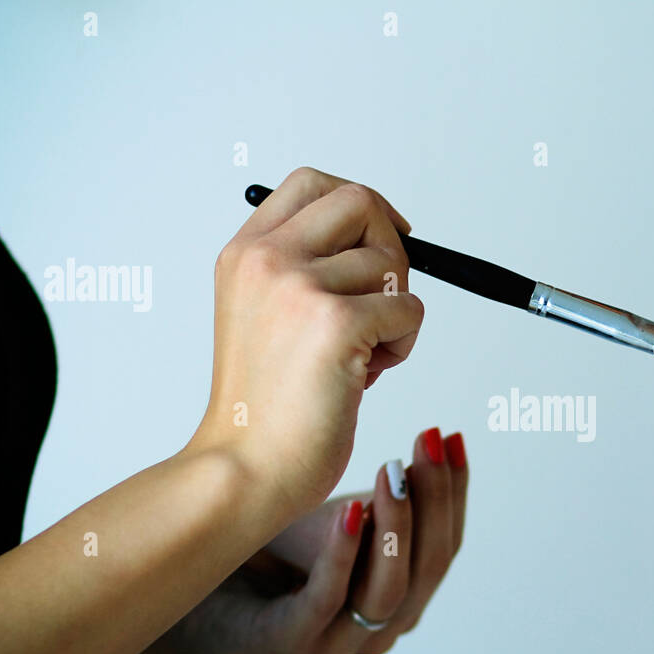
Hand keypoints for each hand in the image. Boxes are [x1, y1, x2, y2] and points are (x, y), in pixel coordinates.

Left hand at [157, 427, 467, 653]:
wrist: (191, 587)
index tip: (453, 437)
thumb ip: (385, 502)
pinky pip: (329, 598)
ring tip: (394, 471)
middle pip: (430, 567)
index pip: (446, 544)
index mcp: (401, 596)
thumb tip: (434, 447)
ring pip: (390, 590)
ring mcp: (340, 640)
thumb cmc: (269, 551)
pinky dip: (344, 552)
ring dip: (398, 525)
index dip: (455, 491)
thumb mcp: (338, 518)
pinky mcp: (292, 641)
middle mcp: (382, 626)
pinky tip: (348, 507)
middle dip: (436, 500)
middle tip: (430, 442)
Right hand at [187, 167, 423, 523]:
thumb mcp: (266, 318)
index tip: (384, 238)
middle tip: (385, 302)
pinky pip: (409, 311)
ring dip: (395, 314)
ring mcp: (299, 286)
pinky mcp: (335, 322)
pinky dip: (403, 345)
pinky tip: (366, 376)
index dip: (362, 206)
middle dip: (392, 248)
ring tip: (362, 358)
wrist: (244, 469)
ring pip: (392, 265)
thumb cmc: (264, 409)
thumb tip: (381, 245)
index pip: (312, 183)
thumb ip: (305, 274)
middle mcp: (267, 258)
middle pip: (360, 202)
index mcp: (245, 253)